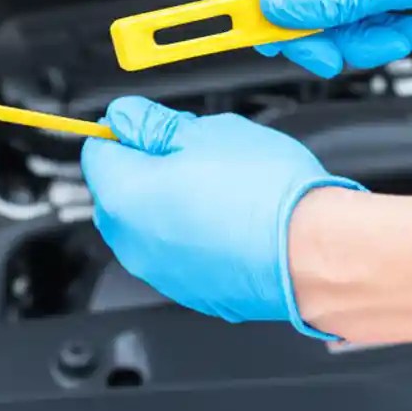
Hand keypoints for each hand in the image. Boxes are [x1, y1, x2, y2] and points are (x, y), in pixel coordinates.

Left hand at [80, 96, 362, 337]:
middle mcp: (133, 244)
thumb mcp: (206, 133)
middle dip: (148, 169)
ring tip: (222, 188)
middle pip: (120, 192)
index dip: (127, 132)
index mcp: (124, 197)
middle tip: (197, 153)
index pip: (97, 151)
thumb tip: (127, 118)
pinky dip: (195, 236)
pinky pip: (180, 254)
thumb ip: (155, 124)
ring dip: (172, 203)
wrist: (314, 253)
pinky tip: (233, 220)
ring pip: (151, 225)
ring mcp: (162, 274)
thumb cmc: (265, 193)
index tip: (154, 126)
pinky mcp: (194, 293)